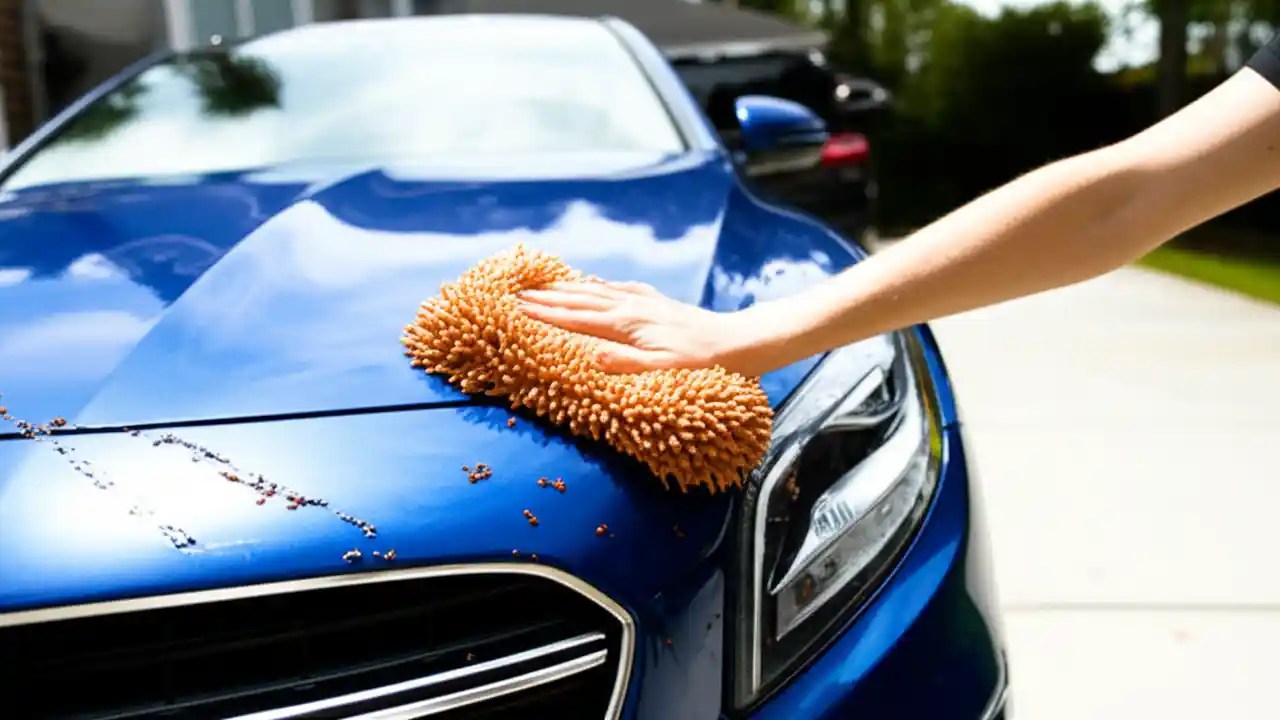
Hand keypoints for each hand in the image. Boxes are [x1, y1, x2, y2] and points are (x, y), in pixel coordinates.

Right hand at [517, 280, 784, 376]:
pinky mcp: (656, 303)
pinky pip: (618, 288)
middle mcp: (632, 307)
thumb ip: (626, 362)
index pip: (577, 317)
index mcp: (628, 324)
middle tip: (518, 292)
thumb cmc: (701, 364)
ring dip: (568, 287)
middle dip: (548, 296)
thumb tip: (591, 355)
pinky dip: (599, 284)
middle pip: (582, 298)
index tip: (518, 306)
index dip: (546, 312)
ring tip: (544, 284)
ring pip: (597, 290)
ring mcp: (644, 302)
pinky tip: (593, 281)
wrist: (736, 342)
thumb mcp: (664, 371)